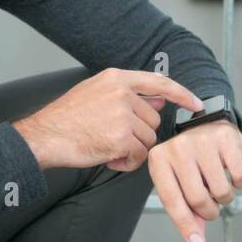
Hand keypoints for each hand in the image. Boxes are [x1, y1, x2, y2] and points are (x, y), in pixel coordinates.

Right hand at [12, 68, 202, 171]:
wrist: (45, 136)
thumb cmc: (65, 118)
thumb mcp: (95, 92)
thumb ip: (127, 93)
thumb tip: (158, 98)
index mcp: (116, 78)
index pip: (159, 82)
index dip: (182, 93)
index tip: (196, 103)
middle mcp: (122, 93)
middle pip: (153, 119)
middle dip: (139, 134)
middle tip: (114, 139)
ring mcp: (122, 115)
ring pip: (148, 140)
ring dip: (132, 150)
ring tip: (108, 148)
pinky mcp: (121, 138)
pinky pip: (139, 156)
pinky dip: (126, 163)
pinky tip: (109, 158)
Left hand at [148, 119, 241, 241]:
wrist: (205, 121)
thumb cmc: (189, 157)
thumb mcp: (177, 178)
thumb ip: (185, 208)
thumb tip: (197, 238)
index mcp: (159, 160)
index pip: (172, 200)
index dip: (185, 224)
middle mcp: (178, 148)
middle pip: (198, 199)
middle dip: (209, 211)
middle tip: (211, 207)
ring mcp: (202, 141)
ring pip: (221, 191)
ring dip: (224, 198)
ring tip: (217, 184)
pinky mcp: (225, 138)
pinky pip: (240, 178)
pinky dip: (239, 183)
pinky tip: (229, 171)